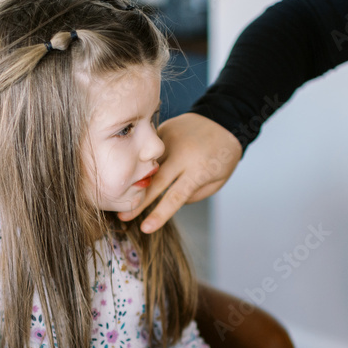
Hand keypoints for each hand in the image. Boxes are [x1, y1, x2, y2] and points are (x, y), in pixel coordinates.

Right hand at [117, 113, 241, 232]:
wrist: (224, 118)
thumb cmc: (223, 156)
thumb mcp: (217, 181)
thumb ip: (193, 195)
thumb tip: (168, 200)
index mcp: (199, 170)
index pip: (175, 197)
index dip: (159, 214)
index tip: (145, 229)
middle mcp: (182, 154)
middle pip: (155, 182)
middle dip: (138, 201)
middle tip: (122, 215)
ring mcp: (170, 140)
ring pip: (146, 165)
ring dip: (135, 181)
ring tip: (122, 192)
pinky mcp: (163, 130)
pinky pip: (148, 151)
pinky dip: (143, 162)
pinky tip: (136, 166)